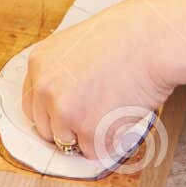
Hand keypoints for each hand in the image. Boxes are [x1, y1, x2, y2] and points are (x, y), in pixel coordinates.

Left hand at [21, 0, 179, 162]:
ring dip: (89, 135)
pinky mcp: (89, 130)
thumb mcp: (78, 44)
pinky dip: (109, 141)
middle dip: (69, 128)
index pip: (32, 104)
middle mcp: (45, 88)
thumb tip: (66, 101)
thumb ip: (64, 71)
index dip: (52, 114)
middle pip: (47, 129)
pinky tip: (122, 115)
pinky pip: (94, 150)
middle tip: (95, 116)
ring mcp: (64, 111)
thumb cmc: (127, 36)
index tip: (67, 117)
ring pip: (70, 142)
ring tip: (113, 110)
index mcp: (40, 63)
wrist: (153, 40)